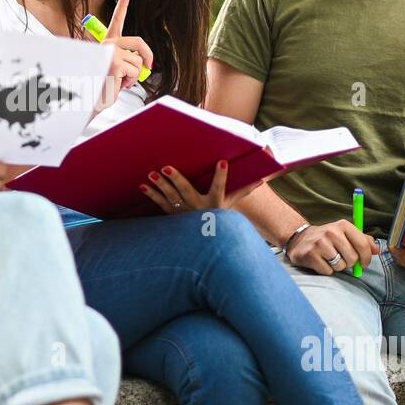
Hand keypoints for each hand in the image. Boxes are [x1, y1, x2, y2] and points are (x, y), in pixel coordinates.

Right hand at [95, 0, 153, 112]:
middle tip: (149, 66)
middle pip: (139, 42)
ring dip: (133, 77)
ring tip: (118, 82)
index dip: (122, 6)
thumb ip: (127, 62)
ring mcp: (111, 51)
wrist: (87, 101)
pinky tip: (116, 85)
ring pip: (139, 62)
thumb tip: (146, 64)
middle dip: (147, 56)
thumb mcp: (116, 71)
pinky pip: (136, 72)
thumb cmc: (99, 88)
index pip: (116, 22)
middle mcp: (107, 44)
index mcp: (105, 43)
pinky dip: (130, 82)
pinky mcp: (115, 61)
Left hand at [141, 160, 264, 213]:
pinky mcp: (173, 216)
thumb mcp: (231, 205)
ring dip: (160, 186)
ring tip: (151, 174)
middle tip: (166, 167)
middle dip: (176, 179)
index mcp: (215, 205)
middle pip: (187, 192)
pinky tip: (143, 185)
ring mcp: (184, 214)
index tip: (222, 162)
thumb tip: (261, 179)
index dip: (221, 176)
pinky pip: (161, 205)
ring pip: (171, 198)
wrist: (206, 242)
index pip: (220, 188)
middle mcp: (198, 209)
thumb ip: (243, 191)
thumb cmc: (219, 218)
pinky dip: (152, 195)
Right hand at [286, 218, 379, 276]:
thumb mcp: (345, 234)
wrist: (300, 239)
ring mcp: (320, 243)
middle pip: (352, 258)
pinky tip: (320, 262)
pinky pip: (328, 271)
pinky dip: (326, 270)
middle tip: (341, 258)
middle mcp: (331, 232)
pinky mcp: (310, 254)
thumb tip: (377, 249)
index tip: (364, 264)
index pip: (363, 244)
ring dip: (337, 266)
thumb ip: (362, 240)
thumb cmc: (327, 239)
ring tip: (329, 259)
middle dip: (349, 262)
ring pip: (340, 266)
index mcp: (343, 225)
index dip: (366, 258)